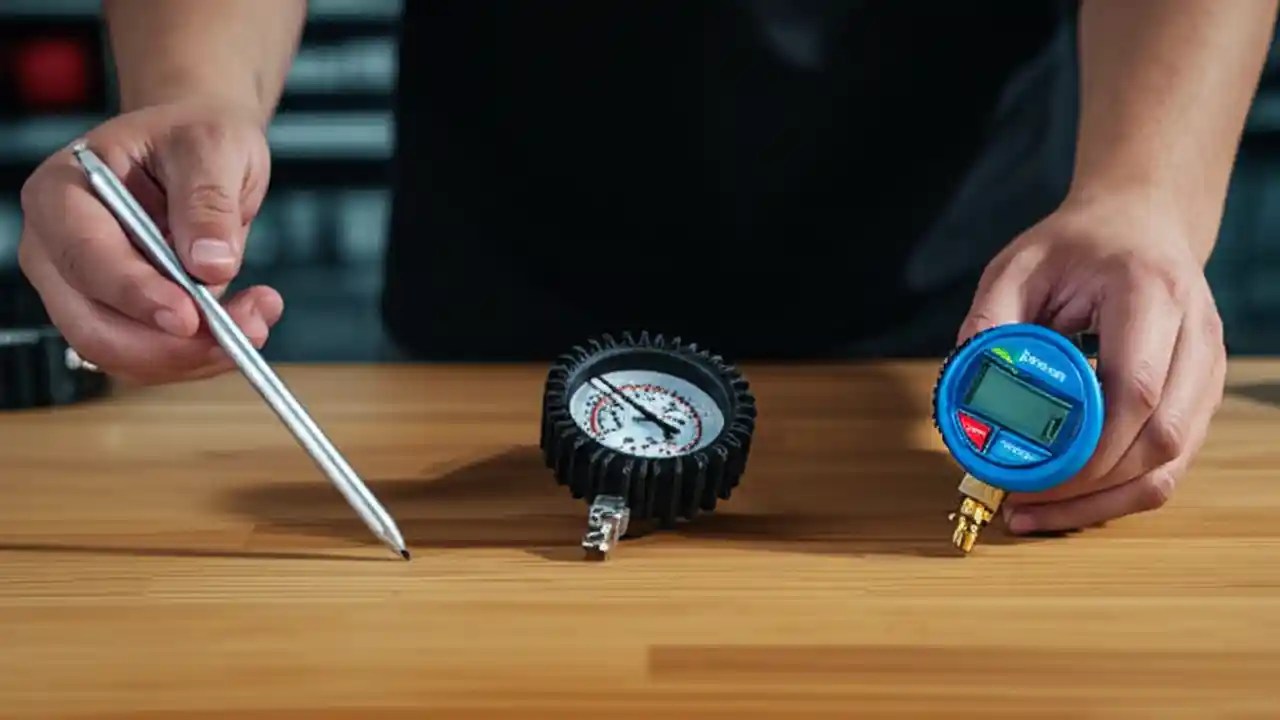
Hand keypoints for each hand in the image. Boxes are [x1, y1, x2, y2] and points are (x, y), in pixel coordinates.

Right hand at [17, 101, 281, 384]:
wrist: (200, 150)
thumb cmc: (195, 138)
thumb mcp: (213, 147)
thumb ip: (208, 201)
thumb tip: (210, 266)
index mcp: (63, 193)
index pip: (86, 259)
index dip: (136, 295)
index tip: (191, 317)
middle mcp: (58, 249)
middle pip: (94, 325)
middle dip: (171, 345)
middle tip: (245, 333)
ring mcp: (83, 289)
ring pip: (124, 354)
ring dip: (194, 356)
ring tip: (258, 319)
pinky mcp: (119, 316)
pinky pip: (151, 356)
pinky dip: (200, 354)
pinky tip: (246, 321)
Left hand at [957, 193, 1225, 533]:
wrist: (1141, 223)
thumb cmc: (1077, 246)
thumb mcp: (1016, 267)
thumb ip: (988, 322)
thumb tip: (962, 392)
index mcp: (1149, 292)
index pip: (1134, 388)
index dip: (1087, 447)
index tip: (1029, 474)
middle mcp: (1195, 333)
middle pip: (1161, 437)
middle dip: (1090, 485)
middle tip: (1023, 502)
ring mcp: (1207, 368)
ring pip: (1173, 462)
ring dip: (1105, 500)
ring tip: (1038, 512)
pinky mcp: (1202, 394)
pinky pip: (1173, 463)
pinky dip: (1122, 490)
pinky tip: (1073, 500)